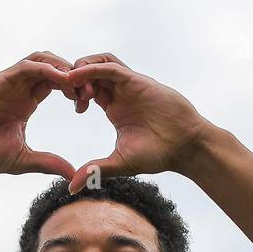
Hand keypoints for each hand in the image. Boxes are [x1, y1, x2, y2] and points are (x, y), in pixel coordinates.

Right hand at [0, 52, 79, 178]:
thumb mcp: (23, 159)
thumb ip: (48, 163)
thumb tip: (71, 174)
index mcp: (26, 103)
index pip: (56, 85)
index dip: (74, 90)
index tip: (87, 103)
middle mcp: (19, 88)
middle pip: (53, 68)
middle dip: (74, 76)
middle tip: (89, 91)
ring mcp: (9, 82)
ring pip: (42, 60)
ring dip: (63, 67)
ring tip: (78, 82)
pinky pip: (27, 66)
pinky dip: (46, 69)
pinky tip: (61, 80)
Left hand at [64, 53, 213, 193]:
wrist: (185, 146)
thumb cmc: (158, 155)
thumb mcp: (118, 163)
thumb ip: (95, 171)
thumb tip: (72, 188)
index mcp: (114, 108)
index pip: (88, 90)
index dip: (74, 93)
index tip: (73, 108)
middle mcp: (120, 93)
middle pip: (90, 73)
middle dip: (74, 81)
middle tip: (67, 95)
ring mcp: (128, 85)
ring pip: (98, 63)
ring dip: (81, 70)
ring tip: (70, 84)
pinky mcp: (136, 80)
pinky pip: (110, 67)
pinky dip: (92, 68)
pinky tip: (77, 77)